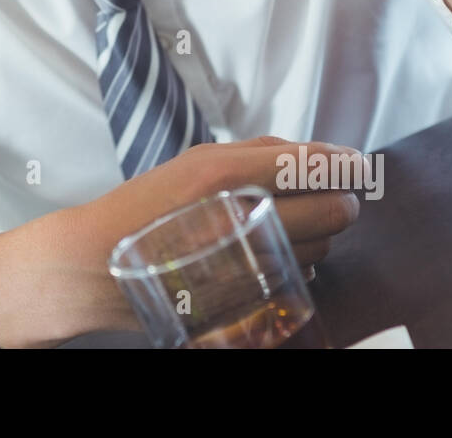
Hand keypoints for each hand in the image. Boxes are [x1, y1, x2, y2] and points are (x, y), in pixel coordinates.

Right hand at [0, 136, 362, 346]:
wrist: (95, 265)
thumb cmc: (144, 208)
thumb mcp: (193, 161)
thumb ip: (256, 153)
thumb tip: (313, 154)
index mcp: (224, 175)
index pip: (316, 166)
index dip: (347, 165)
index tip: (355, 166)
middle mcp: (239, 218)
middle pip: (334, 210)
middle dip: (340, 201)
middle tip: (332, 196)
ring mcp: (245, 263)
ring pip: (322, 248)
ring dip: (320, 235)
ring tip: (291, 224)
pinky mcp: (246, 298)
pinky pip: (300, 278)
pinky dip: (299, 263)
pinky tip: (275, 252)